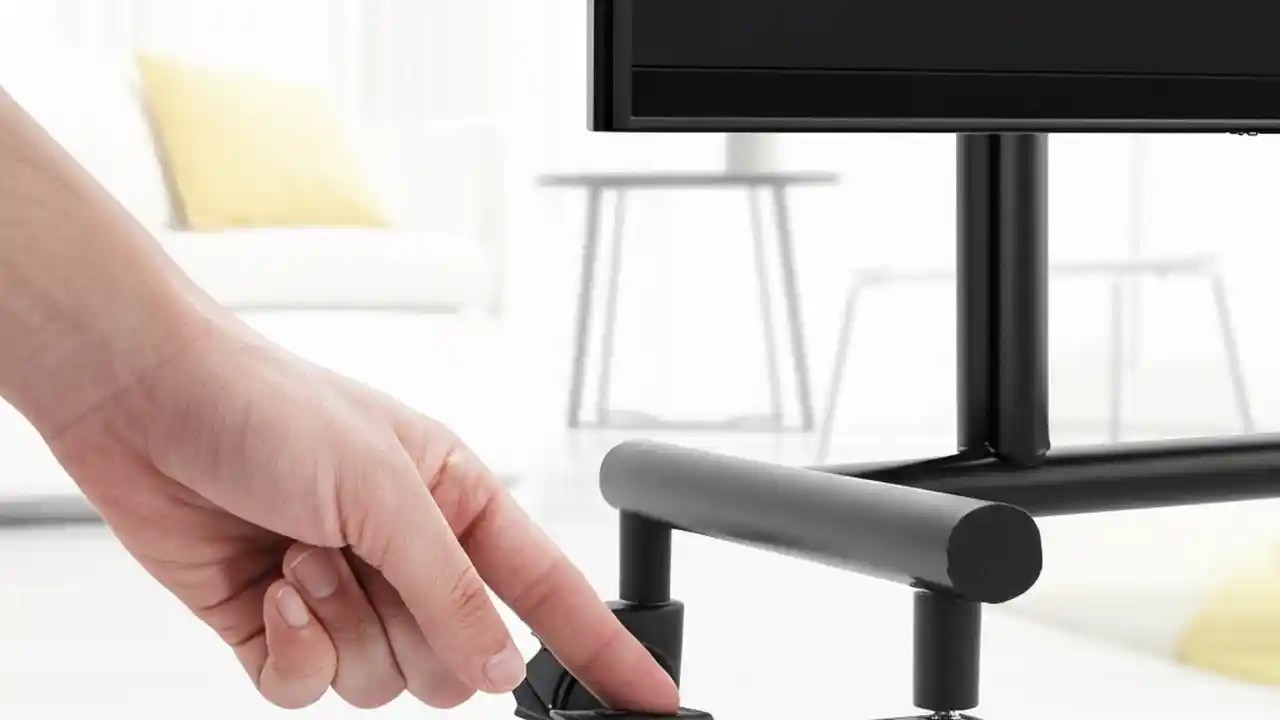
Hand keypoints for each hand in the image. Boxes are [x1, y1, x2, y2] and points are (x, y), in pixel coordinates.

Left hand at [41, 319, 679, 710]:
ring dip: (340, 625)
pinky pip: (309, 691)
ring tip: (303, 553)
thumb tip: (505, 670)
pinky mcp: (281, 626)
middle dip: (415, 630)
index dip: (605, 649)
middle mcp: (409, 556)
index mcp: (460, 504)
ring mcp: (346, 595)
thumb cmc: (271, 408)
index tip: (652, 703)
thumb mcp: (384, 492)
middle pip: (459, 662)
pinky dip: (293, 651)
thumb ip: (453, 588)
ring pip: (383, 683)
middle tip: (370, 567)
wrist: (145, 401)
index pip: (551, 592)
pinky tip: (273, 588)